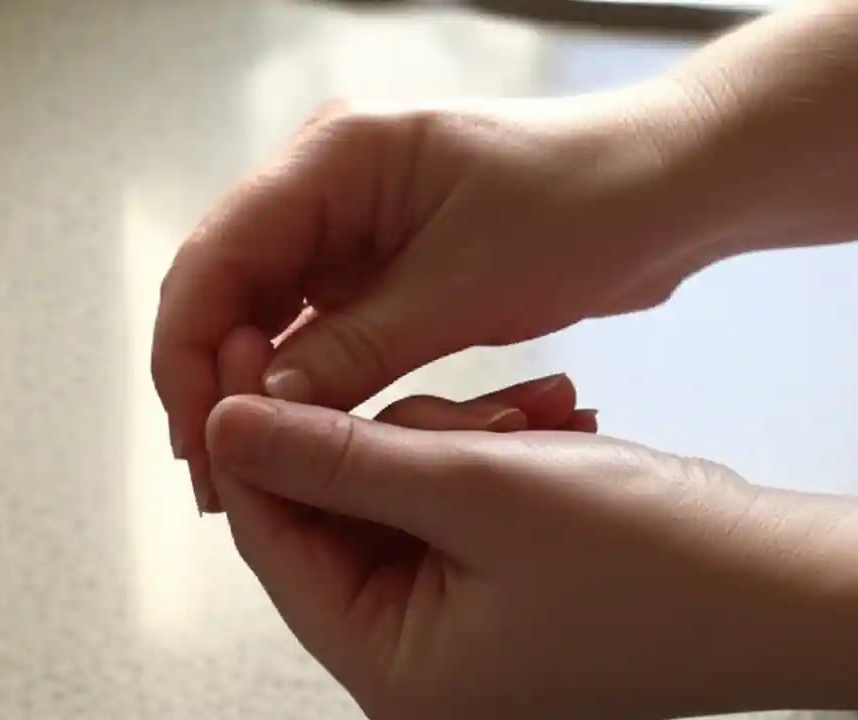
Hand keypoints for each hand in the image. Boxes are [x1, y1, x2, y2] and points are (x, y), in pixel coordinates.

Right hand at [154, 89, 714, 510]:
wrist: (668, 188)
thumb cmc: (586, 203)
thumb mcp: (463, 289)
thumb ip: (352, 350)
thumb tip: (260, 410)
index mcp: (336, 156)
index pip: (217, 254)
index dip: (189, 350)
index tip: (197, 435)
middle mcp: (330, 181)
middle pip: (228, 283)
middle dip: (212, 376)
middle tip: (214, 474)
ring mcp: (355, 222)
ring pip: (267, 309)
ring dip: (253, 384)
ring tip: (250, 468)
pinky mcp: (384, 261)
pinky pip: (318, 322)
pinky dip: (305, 377)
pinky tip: (300, 430)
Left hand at [207, 395, 836, 718]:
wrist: (793, 590)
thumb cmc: (658, 563)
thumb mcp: (478, 486)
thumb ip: (339, 454)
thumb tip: (230, 424)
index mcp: (394, 669)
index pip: (276, 538)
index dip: (259, 434)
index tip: (256, 343)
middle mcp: (420, 665)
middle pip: (345, 515)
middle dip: (398, 437)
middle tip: (459, 397)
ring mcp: (467, 633)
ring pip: (408, 498)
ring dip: (459, 438)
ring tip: (532, 419)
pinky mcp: (508, 595)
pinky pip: (463, 508)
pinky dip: (496, 459)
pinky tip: (552, 428)